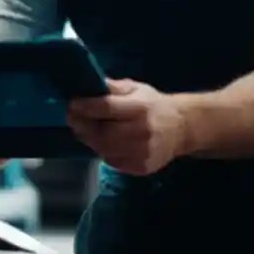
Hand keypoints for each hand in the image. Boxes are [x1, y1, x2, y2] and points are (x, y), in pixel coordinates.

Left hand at [67, 78, 186, 175]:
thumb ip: (112, 88)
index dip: (86, 107)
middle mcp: (142, 132)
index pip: (106, 108)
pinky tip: (103, 142)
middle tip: (72, 118)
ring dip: (90, 139)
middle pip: (103, 133)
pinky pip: (113, 161)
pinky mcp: (141, 167)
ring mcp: (142, 153)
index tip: (72, 104)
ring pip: (105, 149)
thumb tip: (87, 85)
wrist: (181, 128)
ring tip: (85, 130)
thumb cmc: (153, 105)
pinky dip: (104, 151)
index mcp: (140, 108)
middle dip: (83, 126)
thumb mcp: (136, 88)